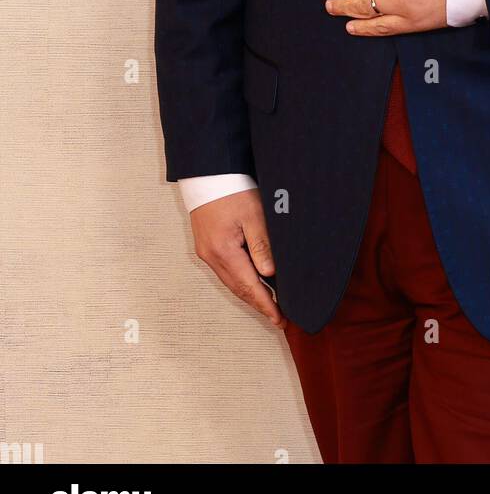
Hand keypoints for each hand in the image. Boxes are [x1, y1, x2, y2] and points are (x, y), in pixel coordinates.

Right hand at [189, 187, 285, 326]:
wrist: (207, 174)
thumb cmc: (231, 190)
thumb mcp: (253, 215)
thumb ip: (262, 245)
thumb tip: (270, 273)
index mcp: (224, 251)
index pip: (249, 286)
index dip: (266, 304)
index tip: (279, 319)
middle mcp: (212, 256)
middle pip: (238, 289)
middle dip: (258, 304)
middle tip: (277, 318)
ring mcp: (206, 252)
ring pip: (231, 282)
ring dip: (249, 295)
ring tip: (268, 305)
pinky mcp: (206, 246)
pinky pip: (225, 272)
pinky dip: (240, 282)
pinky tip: (251, 283)